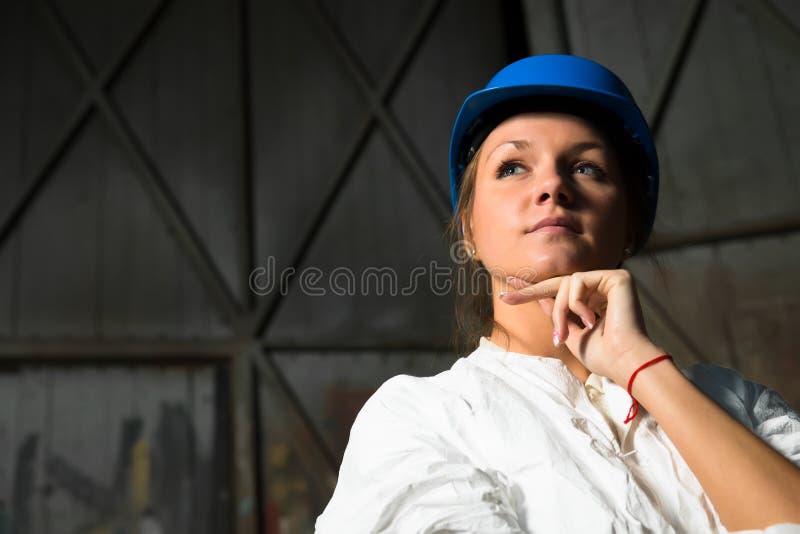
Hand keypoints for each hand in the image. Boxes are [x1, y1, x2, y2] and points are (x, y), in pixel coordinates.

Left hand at [500, 269, 662, 384]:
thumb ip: (557, 314)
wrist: (623, 361)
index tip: (509, 284)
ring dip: (560, 311)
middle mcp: (601, 289)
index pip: (560, 291)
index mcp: (593, 302)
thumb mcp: (569, 334)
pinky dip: (576, 303)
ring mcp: (609, 281)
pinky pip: (578, 281)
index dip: (533, 288)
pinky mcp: (617, 277)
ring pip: (566, 284)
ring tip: (567, 333)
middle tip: (506, 297)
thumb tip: (539, 298)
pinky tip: (591, 320)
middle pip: (559, 284)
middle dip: (531, 292)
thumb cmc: (602, 355)